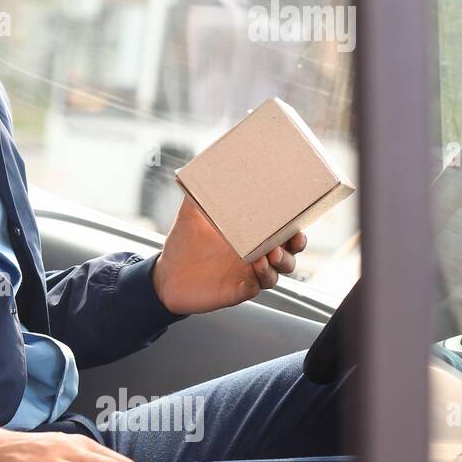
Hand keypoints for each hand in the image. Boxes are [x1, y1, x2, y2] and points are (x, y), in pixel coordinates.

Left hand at [152, 195, 306, 313]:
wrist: (165, 275)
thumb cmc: (183, 245)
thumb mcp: (190, 216)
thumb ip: (198, 195)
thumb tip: (200, 169)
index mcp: (248, 238)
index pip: (281, 235)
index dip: (294, 231)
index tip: (296, 224)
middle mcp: (252, 257)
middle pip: (287, 256)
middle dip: (291, 250)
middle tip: (286, 241)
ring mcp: (246, 275)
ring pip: (276, 274)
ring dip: (276, 266)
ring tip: (266, 256)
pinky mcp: (236, 292)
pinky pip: (255, 290)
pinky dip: (258, 282)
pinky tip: (252, 276)